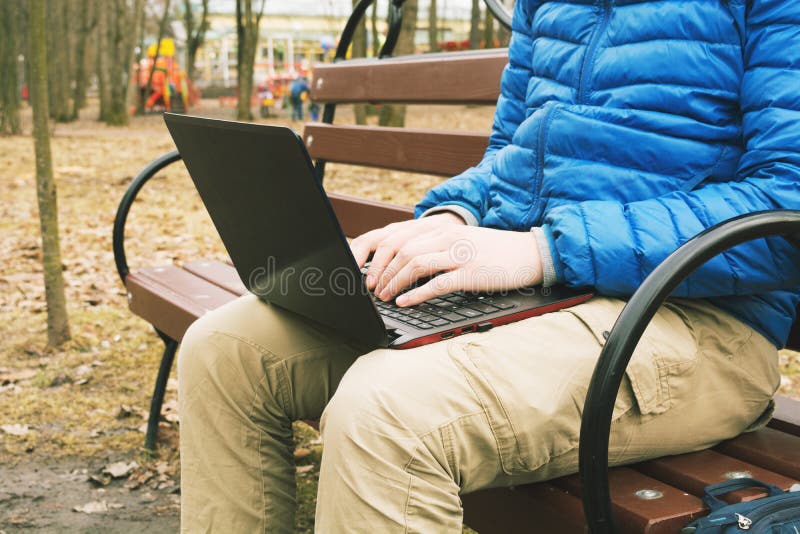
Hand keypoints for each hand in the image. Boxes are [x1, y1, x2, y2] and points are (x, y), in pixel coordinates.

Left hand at [350, 217, 542, 306]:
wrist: (529, 253)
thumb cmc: (495, 252)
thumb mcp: (463, 241)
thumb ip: (438, 247)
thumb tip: (409, 263)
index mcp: (444, 229)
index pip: (401, 238)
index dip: (381, 257)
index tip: (372, 273)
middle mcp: (449, 238)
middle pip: (403, 251)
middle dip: (383, 272)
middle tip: (374, 289)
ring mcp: (460, 255)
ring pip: (415, 265)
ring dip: (395, 283)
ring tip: (385, 296)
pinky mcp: (470, 274)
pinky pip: (436, 284)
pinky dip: (416, 295)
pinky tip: (405, 302)